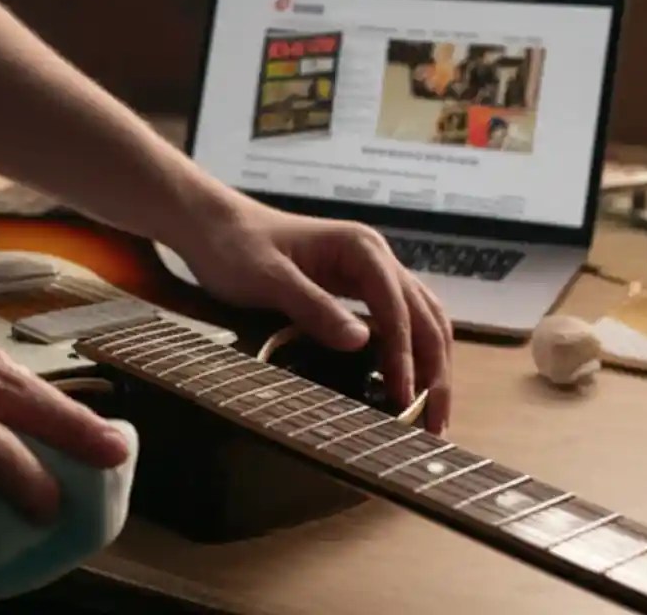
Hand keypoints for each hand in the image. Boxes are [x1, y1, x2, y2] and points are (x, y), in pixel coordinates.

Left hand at [177, 199, 452, 433]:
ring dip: (431, 364)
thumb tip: (361, 341)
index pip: (397, 308)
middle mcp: (375, 257)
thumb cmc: (234, 246)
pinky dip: (410, 353)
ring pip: (420, 319)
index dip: (404, 356)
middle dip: (434, 369)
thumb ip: (313, 307)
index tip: (404, 399)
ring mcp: (368, 272)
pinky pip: (397, 321)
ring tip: (432, 414)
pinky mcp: (354, 287)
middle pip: (424, 315)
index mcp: (360, 248)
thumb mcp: (267, 279)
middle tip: (434, 422)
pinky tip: (407, 385)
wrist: (211, 225)